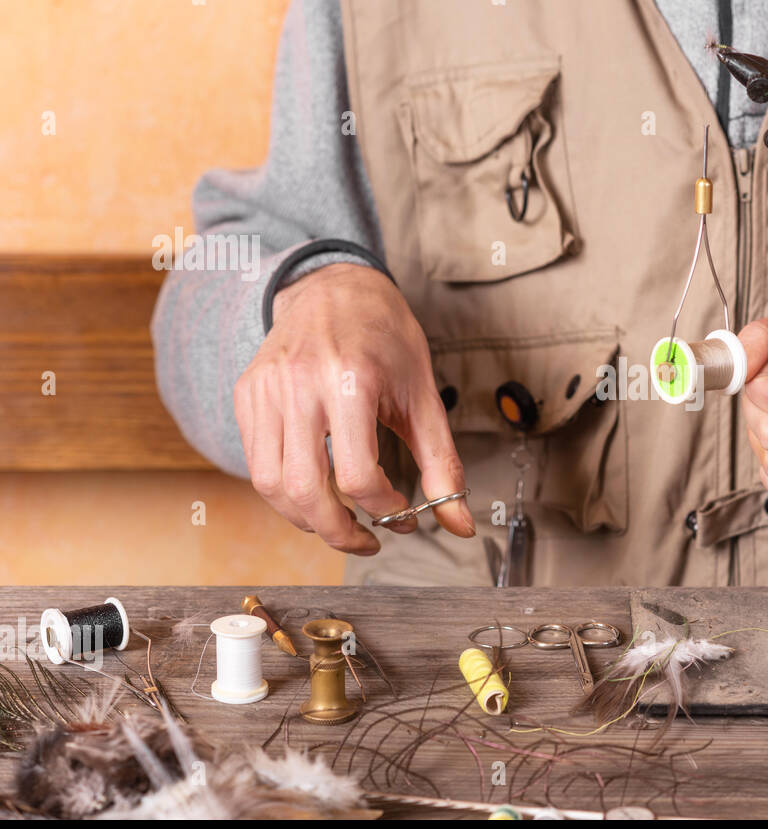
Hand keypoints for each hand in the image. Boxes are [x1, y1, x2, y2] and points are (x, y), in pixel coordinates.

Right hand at [234, 263, 473, 554]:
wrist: (335, 287)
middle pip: (304, 490)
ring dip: (305, 520)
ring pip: (269, 484)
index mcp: (351, 380)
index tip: (402, 516)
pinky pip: (254, 461)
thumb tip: (460, 524)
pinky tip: (314, 491)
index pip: (356, 475)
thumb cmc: (385, 338)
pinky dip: (283, 491)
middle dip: (338, 532)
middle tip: (367, 541)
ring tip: (339, 523)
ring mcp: (266, 388)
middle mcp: (301, 384)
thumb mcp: (423, 397)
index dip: (384, 510)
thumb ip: (443, 464)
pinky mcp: (247, 393)